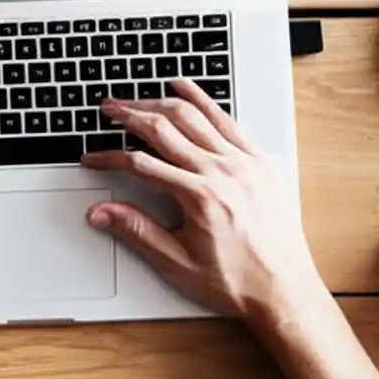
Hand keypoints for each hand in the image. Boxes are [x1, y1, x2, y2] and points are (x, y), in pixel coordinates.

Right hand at [82, 78, 320, 321]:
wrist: (284, 291)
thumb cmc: (237, 281)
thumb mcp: (178, 263)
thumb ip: (137, 231)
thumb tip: (101, 213)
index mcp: (200, 198)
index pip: (141, 163)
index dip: (110, 158)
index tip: (93, 158)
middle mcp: (223, 173)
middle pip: (165, 129)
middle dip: (130, 115)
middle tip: (108, 109)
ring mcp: (244, 163)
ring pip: (194, 116)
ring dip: (160, 102)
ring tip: (136, 99)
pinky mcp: (259, 161)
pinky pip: (227, 119)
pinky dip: (202, 99)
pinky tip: (185, 88)